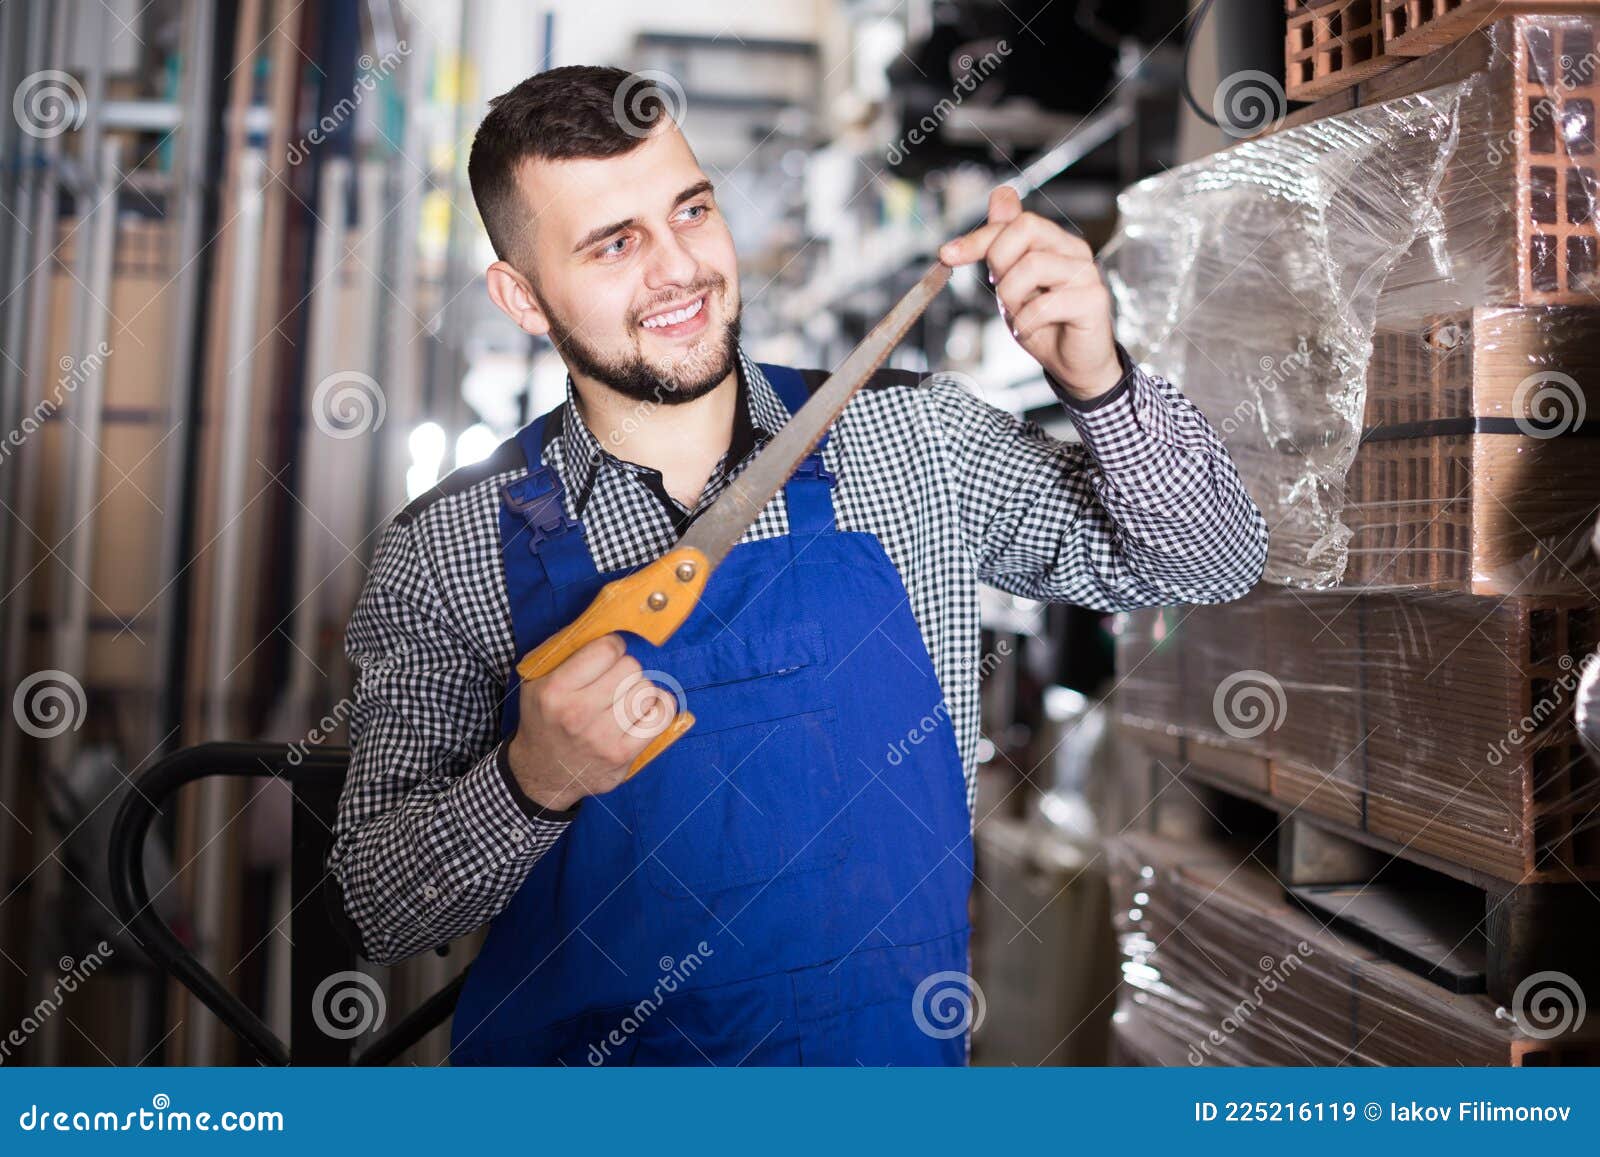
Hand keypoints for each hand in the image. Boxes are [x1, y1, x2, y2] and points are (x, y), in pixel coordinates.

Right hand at [506, 634, 678, 811]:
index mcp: (555, 690)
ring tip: (623, 700)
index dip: (612, 647)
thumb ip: (565, 649)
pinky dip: (658, 709)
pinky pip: (661, 717)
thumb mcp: (536, 680)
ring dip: (639, 691)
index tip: (608, 656)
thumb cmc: (544, 718)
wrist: (541, 773)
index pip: (607, 649)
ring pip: (647, 690)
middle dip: (625, 670)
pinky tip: (643, 711)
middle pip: (631, 668)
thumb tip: (605, 620)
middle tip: (614, 681)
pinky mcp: (623, 755)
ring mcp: (602, 738)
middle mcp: (578, 714)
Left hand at [939, 186, 1123, 402]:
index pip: (1013, 222)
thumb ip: (1006, 242)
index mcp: (1053, 242)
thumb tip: (1000, 195)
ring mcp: (1086, 273)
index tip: (947, 254)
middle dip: (999, 264)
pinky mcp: (1093, 300)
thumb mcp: (1014, 283)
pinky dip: (1027, 322)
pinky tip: (1029, 329)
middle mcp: (1073, 250)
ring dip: (1012, 298)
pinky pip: (1046, 302)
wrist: (1074, 364)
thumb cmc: (1045, 324)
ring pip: (1032, 264)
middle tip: (1004, 295)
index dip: (977, 238)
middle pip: (1024, 229)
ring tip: (1018, 316)